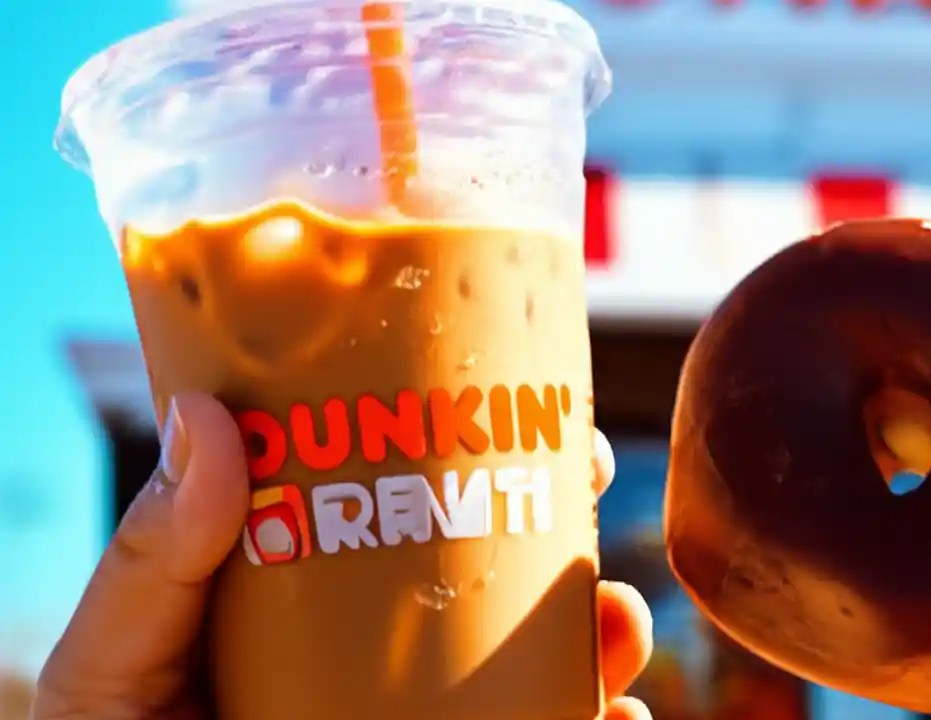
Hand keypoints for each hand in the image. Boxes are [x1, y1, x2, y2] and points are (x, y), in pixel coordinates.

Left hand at [34, 393, 652, 719]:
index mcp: (312, 592)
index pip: (407, 502)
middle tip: (594, 483)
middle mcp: (379, 648)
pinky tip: (612, 712)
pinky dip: (594, 718)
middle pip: (494, 571)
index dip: (475, 449)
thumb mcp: (116, 659)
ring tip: (618, 626)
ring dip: (599, 629)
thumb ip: (153, 558)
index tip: (527, 405)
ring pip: (539, 658)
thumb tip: (204, 415)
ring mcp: (421, 710)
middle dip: (563, 525)